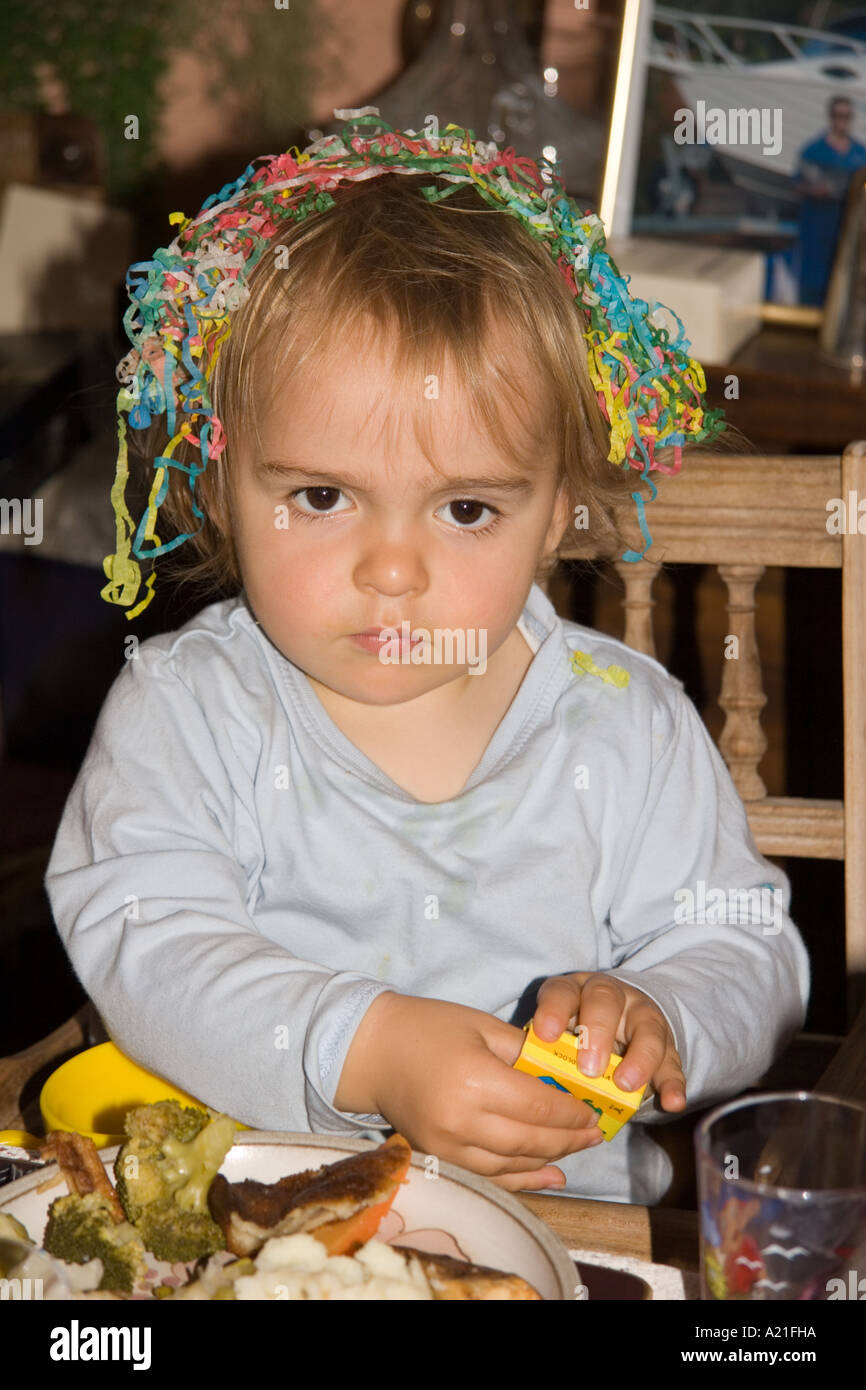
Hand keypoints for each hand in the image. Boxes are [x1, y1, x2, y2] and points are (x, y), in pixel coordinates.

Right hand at [335, 992, 604, 1192]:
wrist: (372, 1051)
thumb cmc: (428, 1028)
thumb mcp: (482, 1026)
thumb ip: (524, 1052)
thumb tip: (565, 1075)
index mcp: (475, 1080)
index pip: (537, 1108)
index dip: (571, 1114)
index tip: (593, 1112)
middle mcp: (461, 1120)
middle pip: (529, 1141)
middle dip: (568, 1140)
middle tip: (594, 1134)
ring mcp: (447, 1145)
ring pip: (512, 1164)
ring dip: (549, 1160)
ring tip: (576, 1149)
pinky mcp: (438, 1157)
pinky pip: (489, 1176)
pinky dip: (522, 1179)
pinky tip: (549, 1176)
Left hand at [532, 972, 686, 1113]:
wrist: (618, 1029)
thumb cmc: (573, 1038)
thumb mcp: (557, 1036)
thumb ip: (545, 1052)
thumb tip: (526, 1084)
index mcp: (574, 992)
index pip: (562, 991)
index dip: (553, 1011)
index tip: (546, 1035)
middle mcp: (609, 996)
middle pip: (605, 1001)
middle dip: (597, 1033)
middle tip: (589, 1069)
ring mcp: (641, 1017)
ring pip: (647, 1028)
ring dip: (639, 1058)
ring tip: (626, 1085)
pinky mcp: (666, 1045)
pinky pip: (673, 1061)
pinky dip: (673, 1083)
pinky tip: (672, 1102)